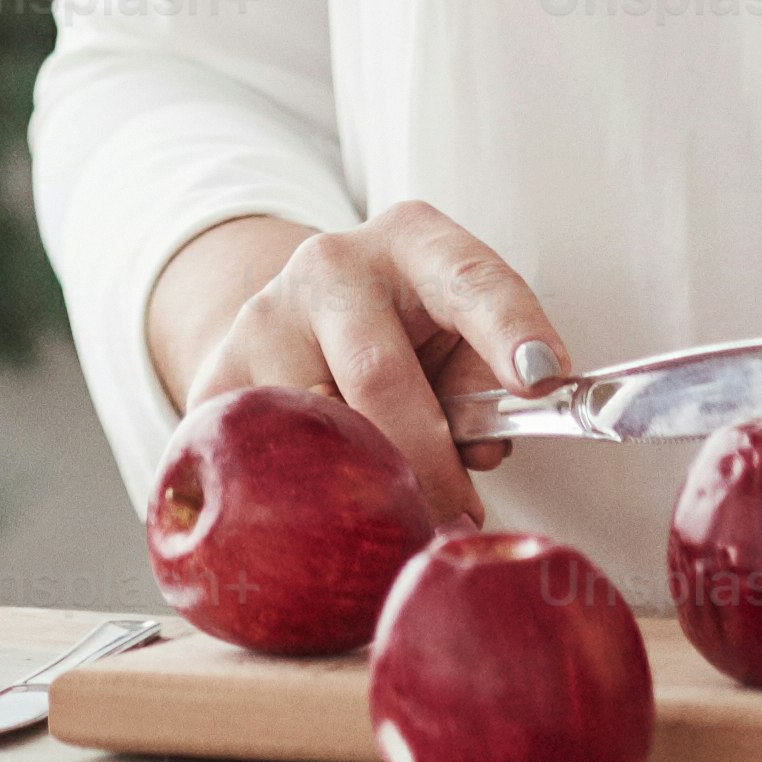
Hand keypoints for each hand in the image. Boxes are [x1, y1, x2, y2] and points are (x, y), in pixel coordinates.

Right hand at [148, 200, 563, 527]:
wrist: (294, 315)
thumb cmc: (403, 334)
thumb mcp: (453, 333)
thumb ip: (480, 382)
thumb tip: (481, 448)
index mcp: (415, 241)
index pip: (472, 280)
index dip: (510, 328)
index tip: (543, 376)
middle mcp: (334, 264)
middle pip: (381, 377)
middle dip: (426, 465)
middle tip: (458, 519)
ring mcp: (266, 316)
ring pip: (316, 429)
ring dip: (359, 487)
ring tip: (389, 516)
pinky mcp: (218, 373)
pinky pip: (261, 456)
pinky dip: (299, 496)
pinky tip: (319, 513)